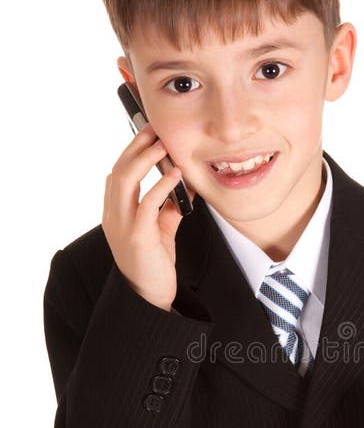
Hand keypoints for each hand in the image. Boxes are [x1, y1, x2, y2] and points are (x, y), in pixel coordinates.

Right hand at [102, 123, 191, 310]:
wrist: (150, 297)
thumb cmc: (153, 264)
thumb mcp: (161, 230)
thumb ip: (169, 208)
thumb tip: (185, 186)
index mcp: (115, 212)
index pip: (118, 172)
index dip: (132, 150)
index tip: (150, 133)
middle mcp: (114, 216)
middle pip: (119, 169)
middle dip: (137, 146)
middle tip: (155, 129)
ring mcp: (122, 226)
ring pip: (125, 180)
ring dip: (145, 158)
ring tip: (163, 145)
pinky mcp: (138, 237)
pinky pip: (147, 204)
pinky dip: (162, 185)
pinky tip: (176, 175)